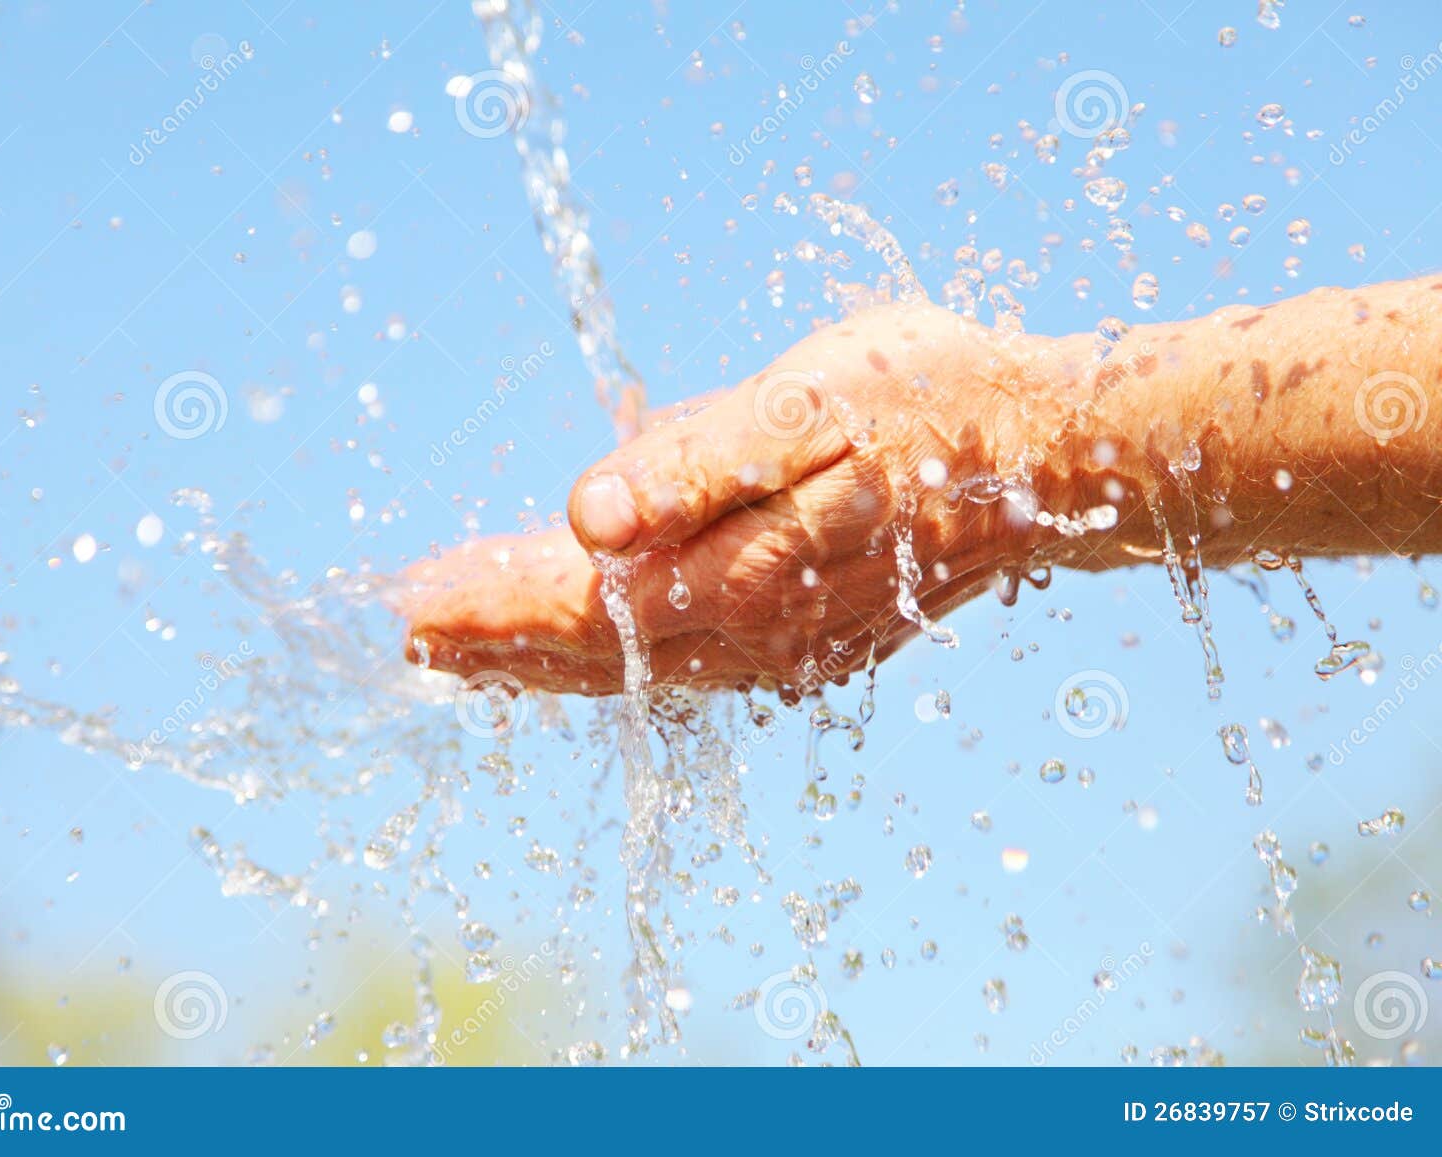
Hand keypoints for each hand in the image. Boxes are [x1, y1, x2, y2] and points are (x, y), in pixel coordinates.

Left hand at [399, 301, 1096, 694]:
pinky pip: (685, 657)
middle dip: (497, 639)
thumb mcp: (807, 405)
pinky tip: (593, 635)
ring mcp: (785, 648)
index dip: (487, 605)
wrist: (1056, 458)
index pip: (577, 607)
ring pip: (637, 663)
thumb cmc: (927, 406)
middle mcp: (750, 637)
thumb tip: (586, 519)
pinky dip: (620, 649)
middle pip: (595, 649)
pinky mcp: (813, 638)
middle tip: (413, 630)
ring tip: (469, 646)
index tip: (407, 605)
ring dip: (546, 652)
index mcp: (734, 579)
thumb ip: (693, 464)